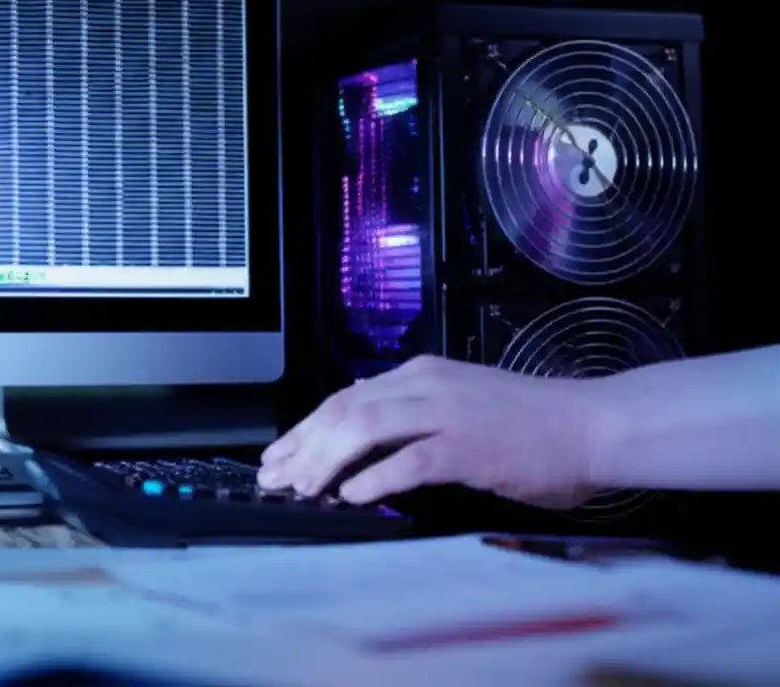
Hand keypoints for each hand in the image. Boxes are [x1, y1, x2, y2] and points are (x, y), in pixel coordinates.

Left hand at [257, 356, 614, 509]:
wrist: (593, 424)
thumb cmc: (532, 425)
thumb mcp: (459, 406)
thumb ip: (413, 416)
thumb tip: (363, 433)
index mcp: (421, 374)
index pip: (345, 397)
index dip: (306, 429)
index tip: (280, 455)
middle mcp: (427, 385)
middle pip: (343, 409)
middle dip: (302, 446)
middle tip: (276, 477)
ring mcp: (447, 413)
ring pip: (364, 427)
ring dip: (327, 460)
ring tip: (305, 489)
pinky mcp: (469, 446)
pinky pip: (409, 460)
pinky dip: (375, 477)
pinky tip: (353, 495)